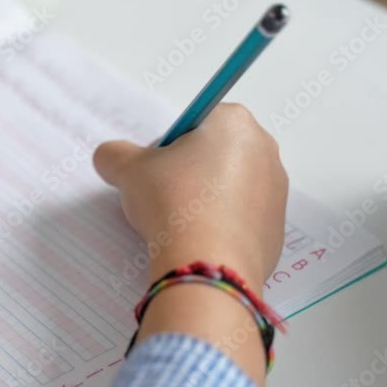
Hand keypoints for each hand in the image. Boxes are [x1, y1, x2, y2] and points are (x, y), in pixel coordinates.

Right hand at [92, 103, 287, 289]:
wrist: (208, 263)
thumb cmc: (172, 202)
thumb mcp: (128, 171)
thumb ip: (114, 155)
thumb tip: (109, 157)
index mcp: (233, 122)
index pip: (191, 124)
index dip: (165, 148)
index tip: (152, 173)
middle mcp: (264, 148)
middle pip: (213, 153)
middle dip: (187, 172)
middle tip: (161, 197)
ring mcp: (277, 190)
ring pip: (227, 187)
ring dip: (203, 199)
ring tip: (178, 224)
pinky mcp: (277, 227)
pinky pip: (240, 218)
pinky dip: (219, 226)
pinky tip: (197, 242)